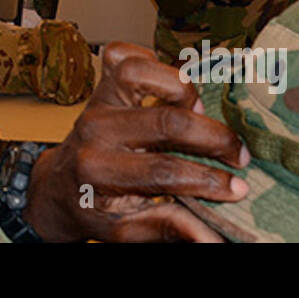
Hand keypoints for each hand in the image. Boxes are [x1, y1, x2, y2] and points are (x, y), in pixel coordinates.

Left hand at [22, 42, 249, 242]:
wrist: (60, 187)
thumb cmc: (96, 208)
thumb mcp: (127, 230)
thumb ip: (168, 229)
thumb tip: (213, 242)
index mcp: (100, 172)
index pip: (163, 171)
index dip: (206, 180)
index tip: (237, 189)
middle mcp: (95, 131)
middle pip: (164, 122)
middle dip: (212, 138)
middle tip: (238, 155)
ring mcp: (97, 103)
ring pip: (138, 73)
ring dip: (180, 88)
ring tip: (201, 112)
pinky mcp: (100, 86)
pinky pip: (120, 55)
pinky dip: (149, 59)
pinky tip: (169, 84)